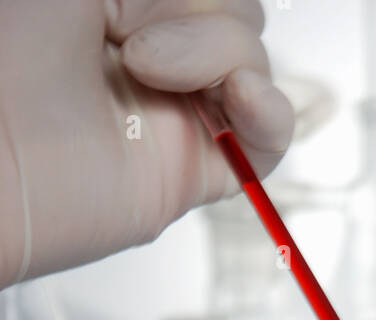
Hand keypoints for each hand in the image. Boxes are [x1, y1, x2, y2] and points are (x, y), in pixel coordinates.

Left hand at [0, 0, 293, 285]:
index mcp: (125, 8)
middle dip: (206, 13)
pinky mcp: (197, 170)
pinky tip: (243, 99)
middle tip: (136, 38)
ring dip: (221, 53)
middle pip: (241, 16)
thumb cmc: (12, 60)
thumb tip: (217, 18)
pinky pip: (270, 139)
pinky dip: (273, 112)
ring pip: (257, 64)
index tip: (134, 3)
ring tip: (152, 70)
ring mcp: (180, 113)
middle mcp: (156, 55)